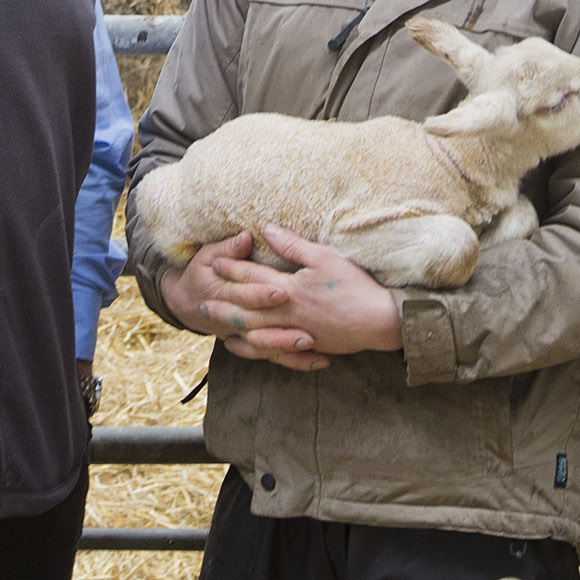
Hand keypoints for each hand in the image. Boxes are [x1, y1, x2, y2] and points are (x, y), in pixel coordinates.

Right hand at [162, 228, 328, 368]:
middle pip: (258, 328)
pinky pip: (275, 357)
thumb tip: (246, 236)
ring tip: (312, 344)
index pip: (243, 295)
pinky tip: (320, 360)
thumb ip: (229, 247)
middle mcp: (232, 319)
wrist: (189, 302)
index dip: (262, 294)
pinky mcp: (256, 345)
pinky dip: (297, 361)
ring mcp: (244, 335)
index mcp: (221, 293)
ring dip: (288, 348)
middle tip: (307, 333)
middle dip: (281, 332)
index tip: (284, 291)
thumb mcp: (208, 255)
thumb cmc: (201, 273)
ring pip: (266, 348)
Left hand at [216, 226, 403, 361]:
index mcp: (289, 288)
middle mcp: (286, 313)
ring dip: (233, 328)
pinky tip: (243, 346)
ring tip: (215, 326)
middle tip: (201, 303)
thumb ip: (293, 245)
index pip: (253, 278)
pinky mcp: (304, 345)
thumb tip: (267, 229)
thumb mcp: (324, 257)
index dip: (232, 269)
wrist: (378, 320)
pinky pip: (271, 351)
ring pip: (255, 333)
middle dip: (223, 303)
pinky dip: (253, 349)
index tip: (213, 263)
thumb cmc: (353, 285)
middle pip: (246, 309)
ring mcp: (294, 332)